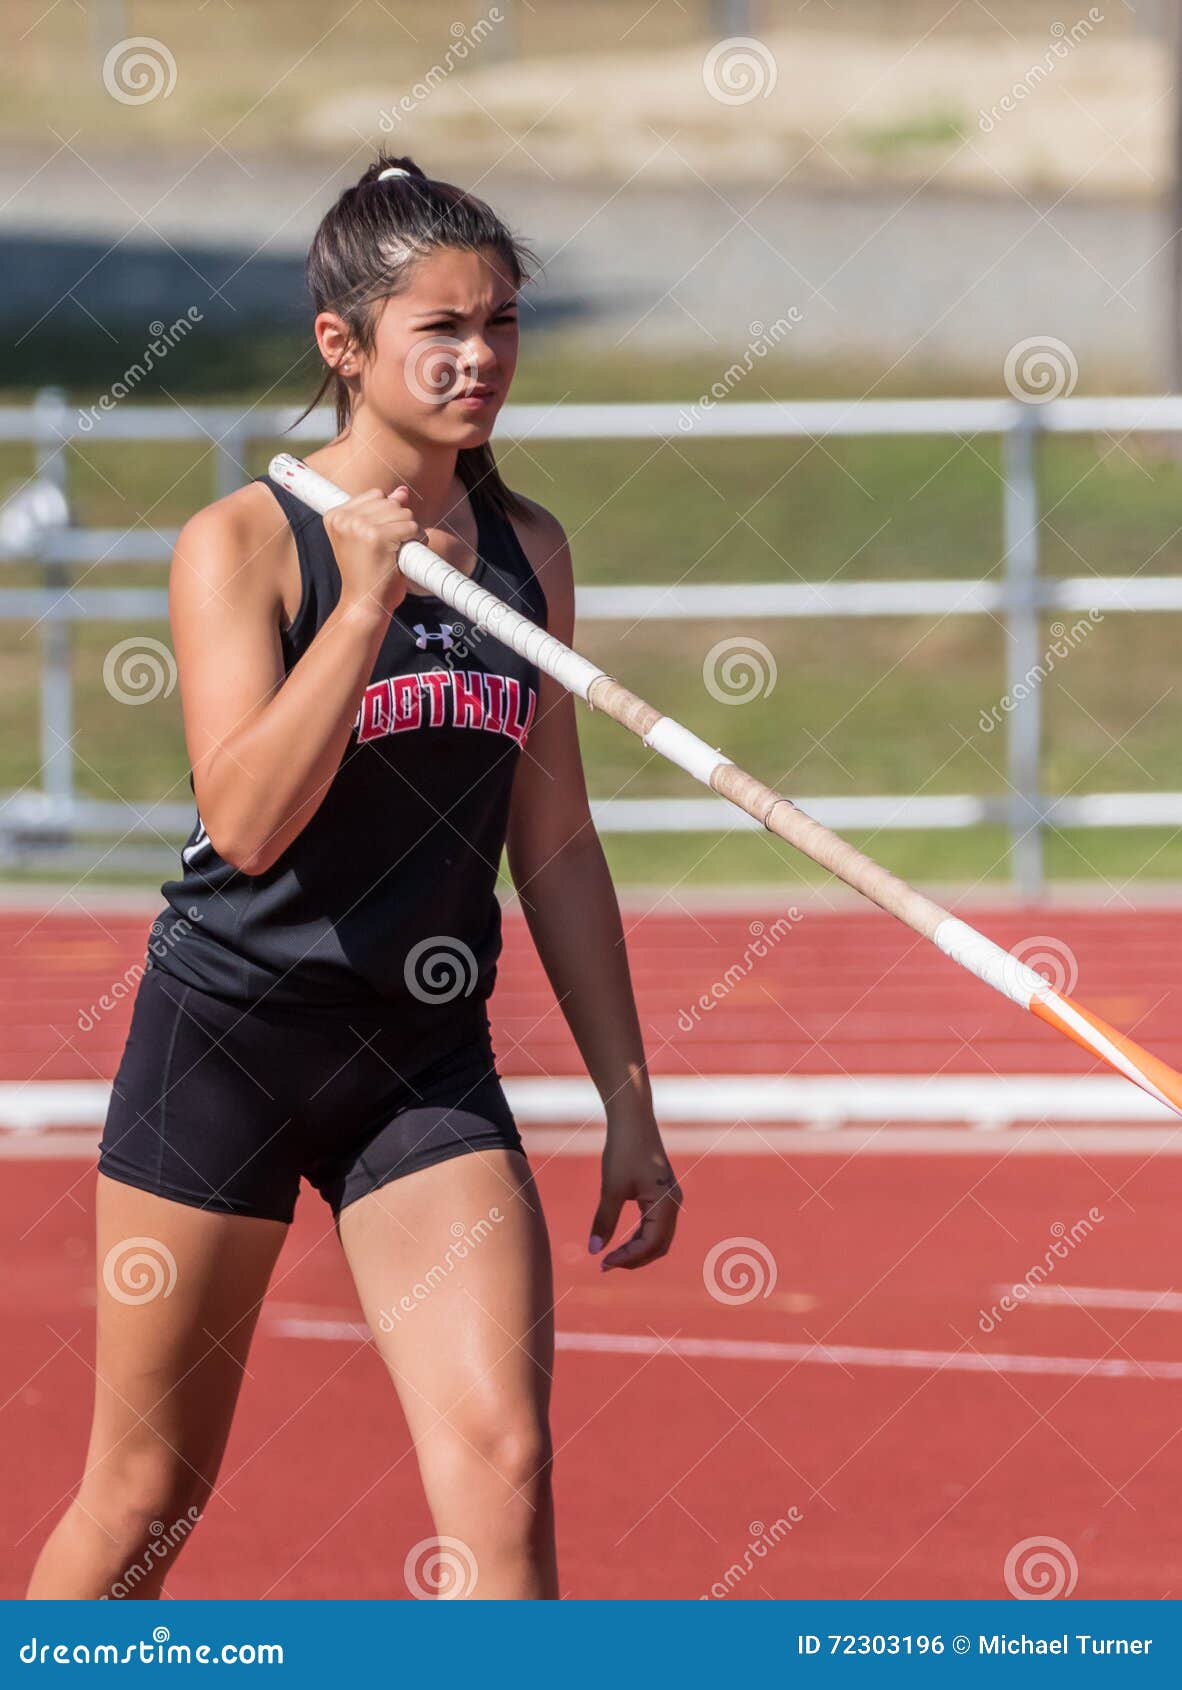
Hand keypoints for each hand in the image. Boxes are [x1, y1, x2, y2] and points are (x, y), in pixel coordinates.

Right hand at [323, 486, 424, 615]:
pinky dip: (416, 539)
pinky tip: (403, 555)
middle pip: (390, 501)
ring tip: (395, 553)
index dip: (386, 516)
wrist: (364, 604)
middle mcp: (344, 518)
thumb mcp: (370, 538)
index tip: (378, 540)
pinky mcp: (377, 537)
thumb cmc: (368, 574)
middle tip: (388, 550)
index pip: (375, 495)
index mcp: (335, 516)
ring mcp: (359, 526)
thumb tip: (402, 491)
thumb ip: (384, 511)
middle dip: (398, 523)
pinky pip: (410, 526)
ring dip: (408, 531)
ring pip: (402, 512)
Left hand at [588, 1131, 681, 1270]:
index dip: (627, 1258)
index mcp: (666, 1204)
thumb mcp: (611, 1188)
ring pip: (658, 1238)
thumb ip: (605, 1220)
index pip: (650, 1244)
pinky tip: (621, 1240)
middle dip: (634, 1259)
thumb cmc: (623, 1150)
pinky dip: (640, 1238)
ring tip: (611, 1256)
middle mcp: (673, 1204)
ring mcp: (670, 1199)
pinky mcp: (662, 1193)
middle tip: (605, 1264)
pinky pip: (655, 1226)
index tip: (602, 1263)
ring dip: (637, 1251)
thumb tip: (594, 1251)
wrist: (633, 1118)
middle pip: (659, 1246)